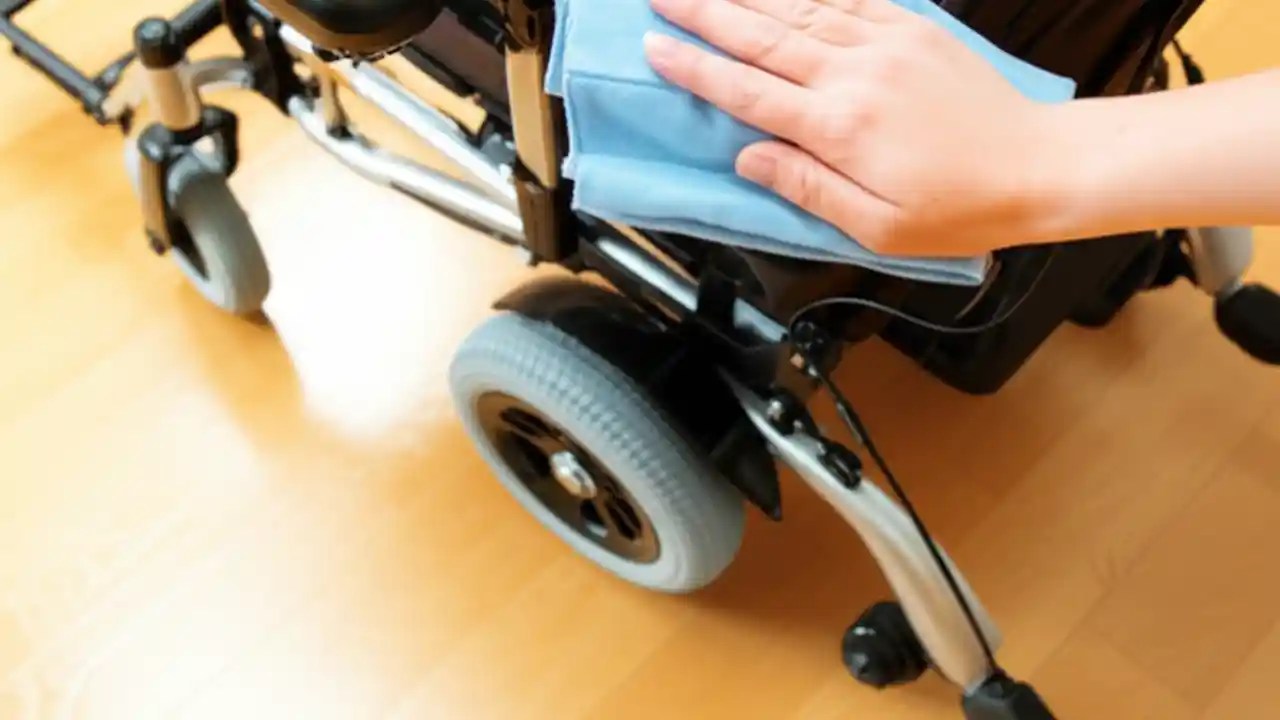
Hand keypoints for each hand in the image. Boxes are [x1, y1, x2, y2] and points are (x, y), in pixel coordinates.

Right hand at [643, 0, 1063, 257]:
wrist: (1039, 168)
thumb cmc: (959, 208)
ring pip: (797, 10)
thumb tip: (747, 158)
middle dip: (705, 14)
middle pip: (762, 37)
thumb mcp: (876, 225)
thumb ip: (805, 188)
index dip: (696, 69)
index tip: (656, 50)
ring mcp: (885, 44)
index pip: (748, 91)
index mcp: (840, 128)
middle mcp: (856, 74)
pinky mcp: (912, 30)